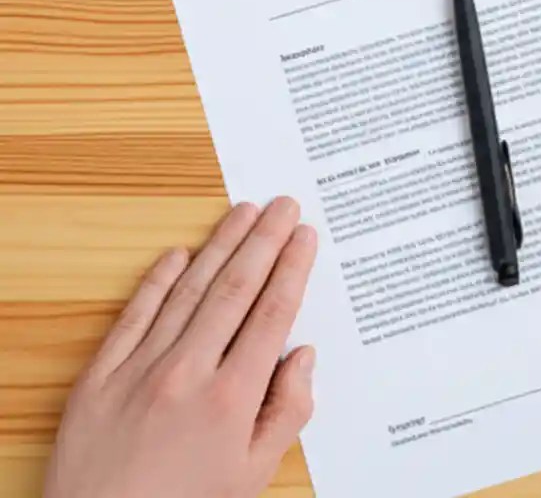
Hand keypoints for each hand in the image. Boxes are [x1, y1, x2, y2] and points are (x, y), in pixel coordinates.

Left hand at [45, 199, 318, 497]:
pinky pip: (134, 315)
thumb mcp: (254, 474)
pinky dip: (157, 281)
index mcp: (233, 397)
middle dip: (264, 241)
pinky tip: (178, 254)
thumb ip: (287, 412)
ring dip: (220, 246)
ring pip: (188, 291)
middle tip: (283, 205)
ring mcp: (140, 369)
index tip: (304, 236)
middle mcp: (188, 372)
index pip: (271, 313)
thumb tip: (302, 358)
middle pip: (235, 289)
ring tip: (242, 213)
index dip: (292, 268)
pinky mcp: (100, 375)